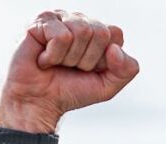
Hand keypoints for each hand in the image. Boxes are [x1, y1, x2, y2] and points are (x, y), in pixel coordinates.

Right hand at [0, 10, 139, 134]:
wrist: (38, 104)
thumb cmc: (69, 92)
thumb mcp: (107, 87)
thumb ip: (126, 70)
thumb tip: (115, 49)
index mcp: (97, 33)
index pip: (115, 34)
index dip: (104, 59)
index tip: (89, 70)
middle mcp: (80, 21)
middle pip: (100, 32)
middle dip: (87, 59)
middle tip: (70, 67)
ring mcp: (60, 18)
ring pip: (82, 31)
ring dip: (69, 58)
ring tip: (57, 63)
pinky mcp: (41, 21)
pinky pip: (62, 36)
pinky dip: (53, 55)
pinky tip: (44, 59)